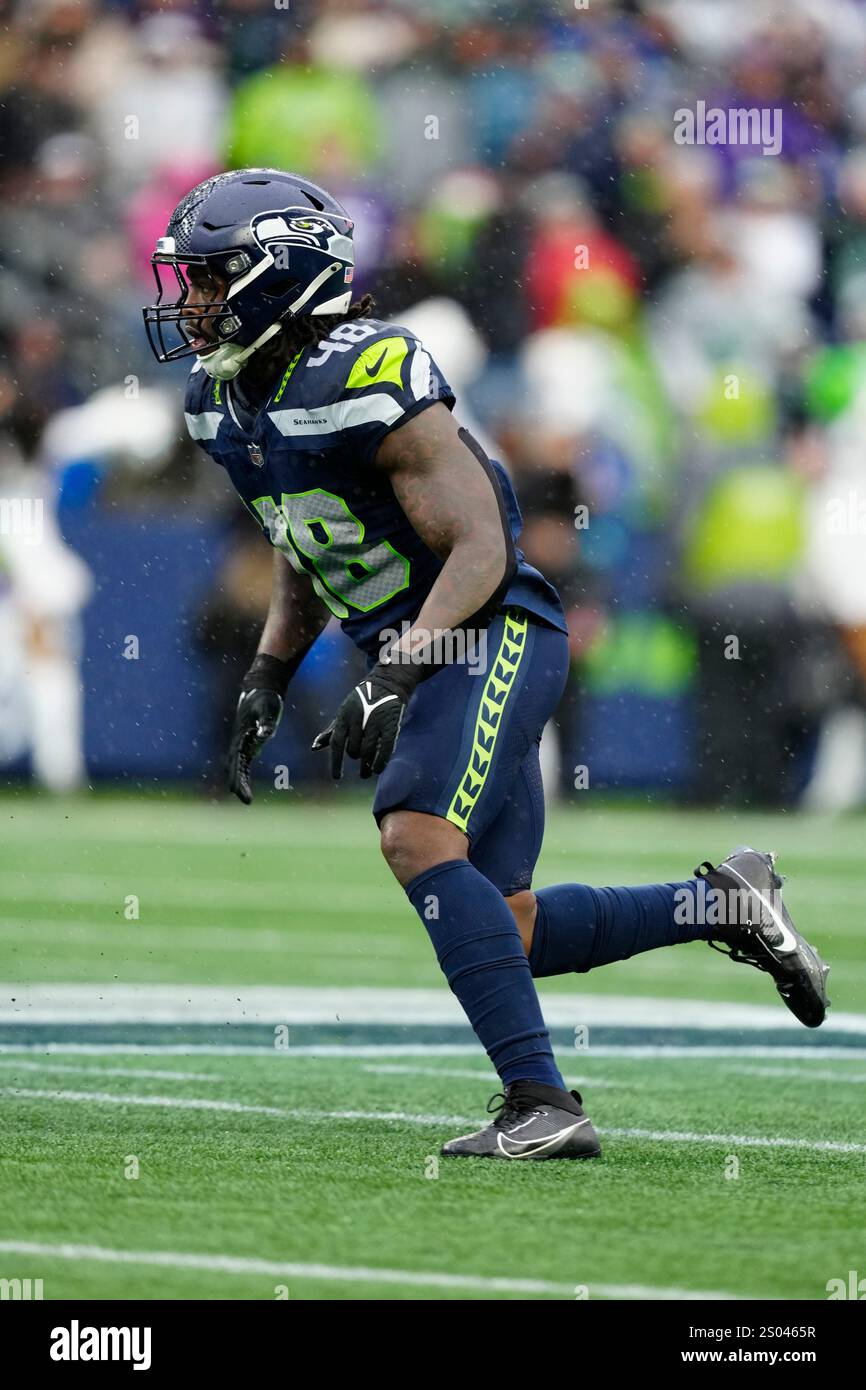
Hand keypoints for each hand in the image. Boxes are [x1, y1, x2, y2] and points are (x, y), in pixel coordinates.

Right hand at [227, 687, 282, 803]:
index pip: (237, 759)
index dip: (238, 775)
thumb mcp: (267, 709)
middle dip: (238, 783)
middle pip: (234, 766)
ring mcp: (241, 744)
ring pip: (236, 767)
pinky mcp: (247, 744)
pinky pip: (242, 764)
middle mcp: (238, 742)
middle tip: (246, 800)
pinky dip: (243, 776)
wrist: (260, 690)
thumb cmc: (265, 699)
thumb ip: (266, 722)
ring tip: (247, 800)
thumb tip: (264, 734)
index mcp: (241, 735)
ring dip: (239, 782)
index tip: (239, 788)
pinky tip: (246, 789)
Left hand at [313, 664, 413, 779]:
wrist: (386, 685)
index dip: (336, 762)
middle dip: (355, 756)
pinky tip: (377, 769)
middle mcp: (359, 719)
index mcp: (344, 716)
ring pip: (368, 751)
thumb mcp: (343, 713)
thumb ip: (330, 731)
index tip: (336, 777)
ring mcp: (376, 722)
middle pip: (353, 749)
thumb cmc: (360, 702)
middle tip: (359, 761)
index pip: (337, 743)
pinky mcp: (391, 725)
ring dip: (366, 766)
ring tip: (366, 773)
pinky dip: (380, 762)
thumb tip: (314, 748)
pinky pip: (386, 749)